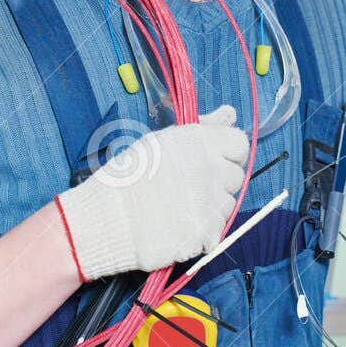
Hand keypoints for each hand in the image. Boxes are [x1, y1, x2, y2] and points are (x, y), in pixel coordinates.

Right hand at [56, 105, 248, 279]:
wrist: (105, 219)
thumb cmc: (128, 176)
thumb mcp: (161, 141)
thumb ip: (203, 128)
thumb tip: (230, 113)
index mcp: (201, 142)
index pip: (240, 145)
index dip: (228, 154)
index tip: (212, 161)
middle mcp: (212, 169)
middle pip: (236, 177)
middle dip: (217, 182)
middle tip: (188, 188)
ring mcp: (211, 203)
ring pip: (227, 205)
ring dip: (210, 208)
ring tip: (179, 209)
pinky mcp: (207, 233)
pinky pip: (216, 232)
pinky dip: (202, 233)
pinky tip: (178, 228)